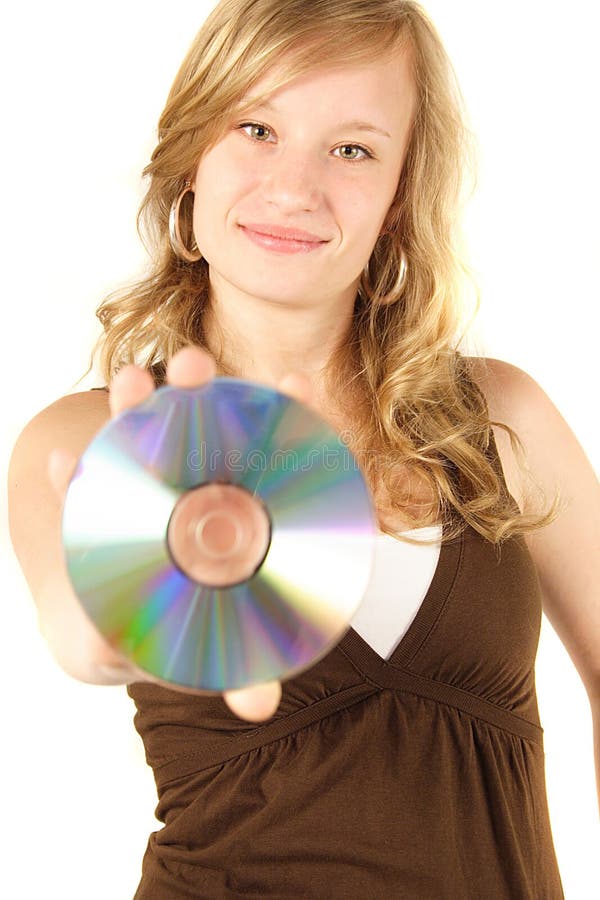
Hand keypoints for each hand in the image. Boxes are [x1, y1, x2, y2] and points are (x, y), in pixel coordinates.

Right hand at [49, 345, 315, 721]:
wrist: (115, 634)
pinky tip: (62, 466)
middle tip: (194, 365)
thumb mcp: (206, 653)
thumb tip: (260, 706)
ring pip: (143, 441)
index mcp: (238, 520)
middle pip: (202, 433)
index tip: (295, 385)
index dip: (287, 419)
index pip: (269, 458)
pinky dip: (74, 478)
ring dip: (134, 410)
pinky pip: (85, 487)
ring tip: (129, 386)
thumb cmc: (175, 638)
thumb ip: (238, 667)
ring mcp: (147, 493)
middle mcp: (196, 491)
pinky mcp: (102, 507)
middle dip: (200, 395)